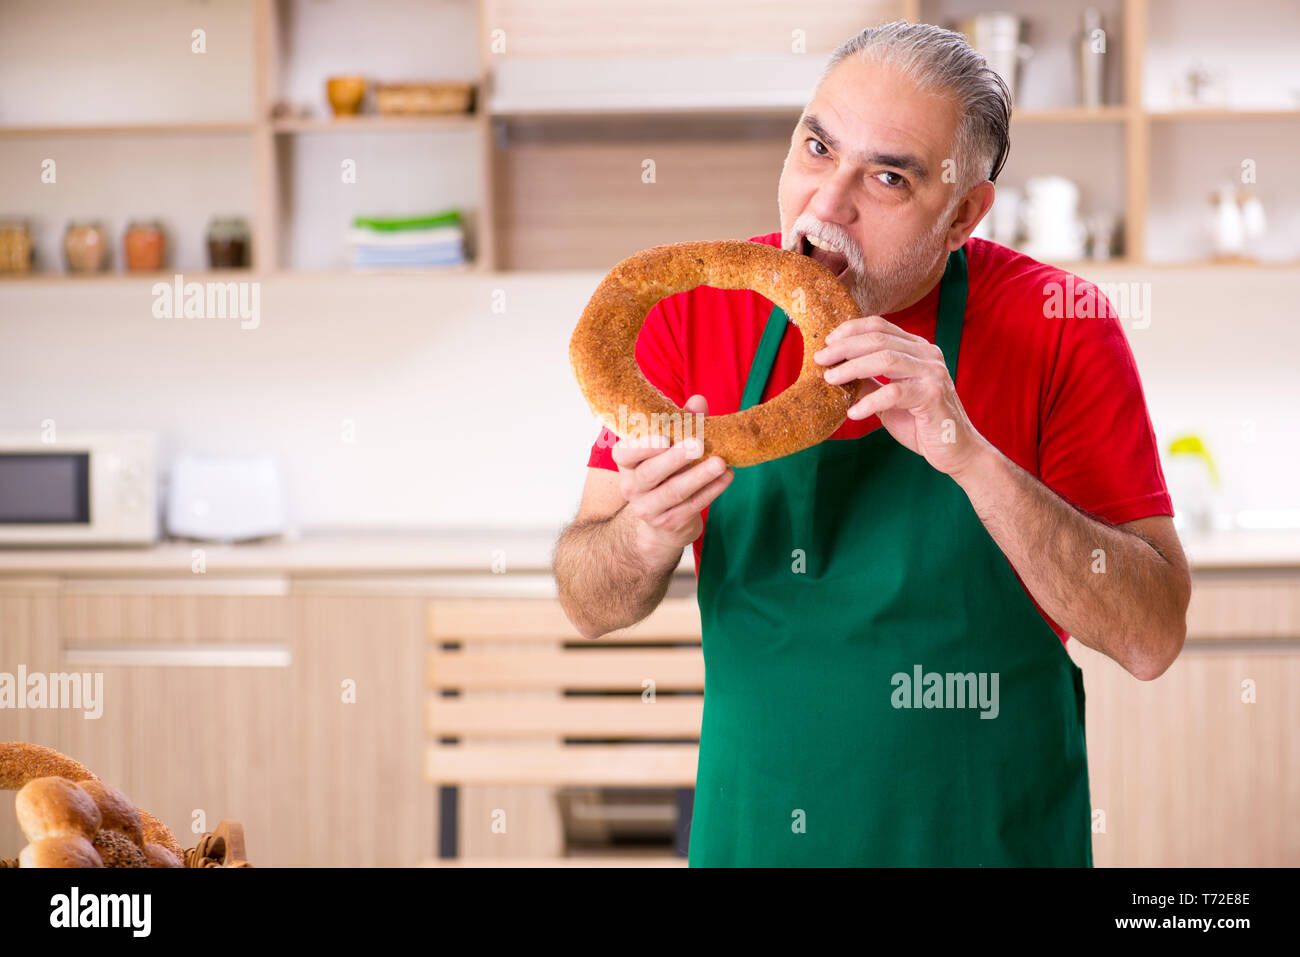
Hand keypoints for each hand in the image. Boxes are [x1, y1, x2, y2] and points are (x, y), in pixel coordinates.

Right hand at [610, 394, 733, 559]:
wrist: (661, 523)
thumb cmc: (666, 474)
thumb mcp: (670, 448)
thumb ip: (682, 424)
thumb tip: (698, 400)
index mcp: (627, 464)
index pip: (625, 453)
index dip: (643, 446)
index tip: (664, 438)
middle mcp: (632, 487)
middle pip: (651, 473)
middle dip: (676, 458)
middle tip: (699, 444)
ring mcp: (649, 508)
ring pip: (674, 492)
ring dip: (699, 476)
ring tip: (721, 463)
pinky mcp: (669, 523)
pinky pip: (692, 506)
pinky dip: (711, 491)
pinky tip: (726, 477)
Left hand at [812, 315, 990, 477]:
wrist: (955, 450)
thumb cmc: (920, 423)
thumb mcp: (888, 398)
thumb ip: (869, 382)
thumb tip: (835, 371)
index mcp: (917, 349)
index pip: (880, 327)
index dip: (851, 330)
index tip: (827, 343)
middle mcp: (927, 355)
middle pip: (879, 339)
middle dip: (845, 347)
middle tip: (821, 359)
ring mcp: (933, 373)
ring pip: (886, 359)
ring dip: (853, 368)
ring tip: (831, 379)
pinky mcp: (933, 396)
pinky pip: (894, 392)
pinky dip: (869, 402)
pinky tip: (853, 413)